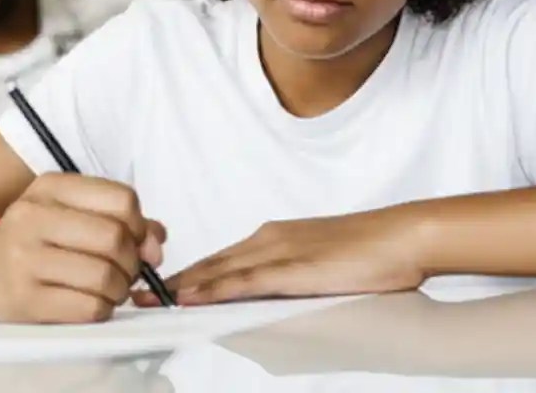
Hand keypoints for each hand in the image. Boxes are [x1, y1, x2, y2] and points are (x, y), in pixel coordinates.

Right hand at [0, 172, 166, 322]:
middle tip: (126, 271)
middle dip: (133, 261)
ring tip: (111, 288)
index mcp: (50, 187)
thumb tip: (157, 244)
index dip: (141, 225)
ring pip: (105, 275)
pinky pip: (89, 307)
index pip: (122, 199)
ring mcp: (24, 258)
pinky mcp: (24, 299)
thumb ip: (121, 220)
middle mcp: (32, 217)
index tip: (137, 241)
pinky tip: (94, 303)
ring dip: (120, 288)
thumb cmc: (36, 239)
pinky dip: (104, 308)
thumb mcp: (71, 213)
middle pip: (115, 238)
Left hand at [134, 206, 424, 306]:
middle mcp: (269, 240)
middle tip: (133, 293)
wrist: (402, 235)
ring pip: (219, 271)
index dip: (186, 275)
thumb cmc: (371, 251)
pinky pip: (245, 280)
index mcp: (274, 238)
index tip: (156, 287)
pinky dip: (213, 289)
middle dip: (171, 282)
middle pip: (209, 264)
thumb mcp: (320, 265)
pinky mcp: (294, 268)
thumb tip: (268, 300)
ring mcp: (280, 252)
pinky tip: (191, 298)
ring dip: (181, 287)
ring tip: (147, 299)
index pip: (220, 260)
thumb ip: (289, 279)